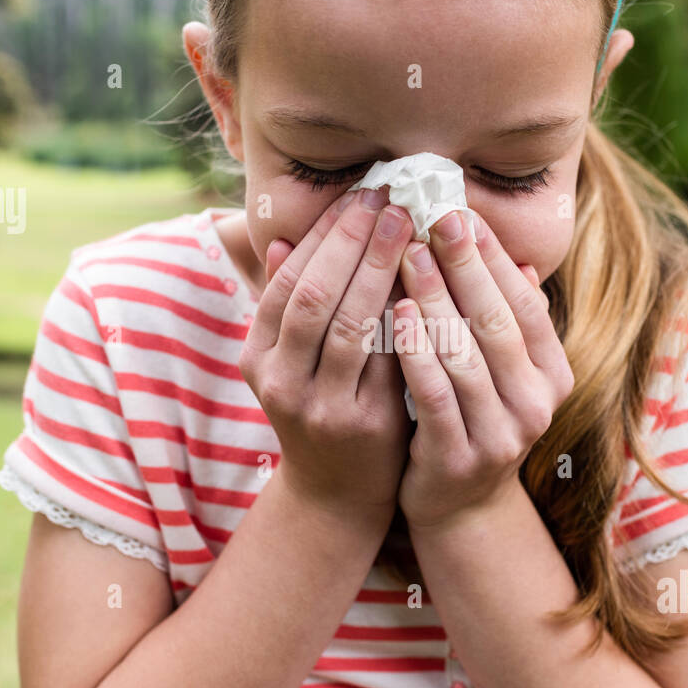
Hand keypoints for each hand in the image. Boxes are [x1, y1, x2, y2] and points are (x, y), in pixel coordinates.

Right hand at [238, 187, 415, 518]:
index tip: (356, 195)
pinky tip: (429, 280)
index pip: (287, 281)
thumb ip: (289, 302)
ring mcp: (323, 407)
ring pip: (352, 326)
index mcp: (258, 356)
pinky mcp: (366, 426)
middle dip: (352, 242)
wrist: (336, 493)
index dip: (321, 235)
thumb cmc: (321, 406)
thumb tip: (281, 237)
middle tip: (388, 199)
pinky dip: (408, 316)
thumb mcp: (291, 359)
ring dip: (381, 269)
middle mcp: (281, 382)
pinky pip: (391, 360)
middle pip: (315, 297)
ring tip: (409, 227)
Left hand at [392, 210, 573, 529]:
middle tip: (434, 216)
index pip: (524, 303)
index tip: (462, 210)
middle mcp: (537, 404)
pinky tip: (396, 314)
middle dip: (464, 265)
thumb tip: (518, 258)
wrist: (457, 506)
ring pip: (465, 354)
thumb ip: (506, 321)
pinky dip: (417, 352)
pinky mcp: (460, 457)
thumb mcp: (498, 371)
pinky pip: (436, 394)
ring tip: (408, 253)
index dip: (494, 256)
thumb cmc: (471, 417)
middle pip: (496, 322)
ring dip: (436, 298)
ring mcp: (501, 435)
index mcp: (552, 374)